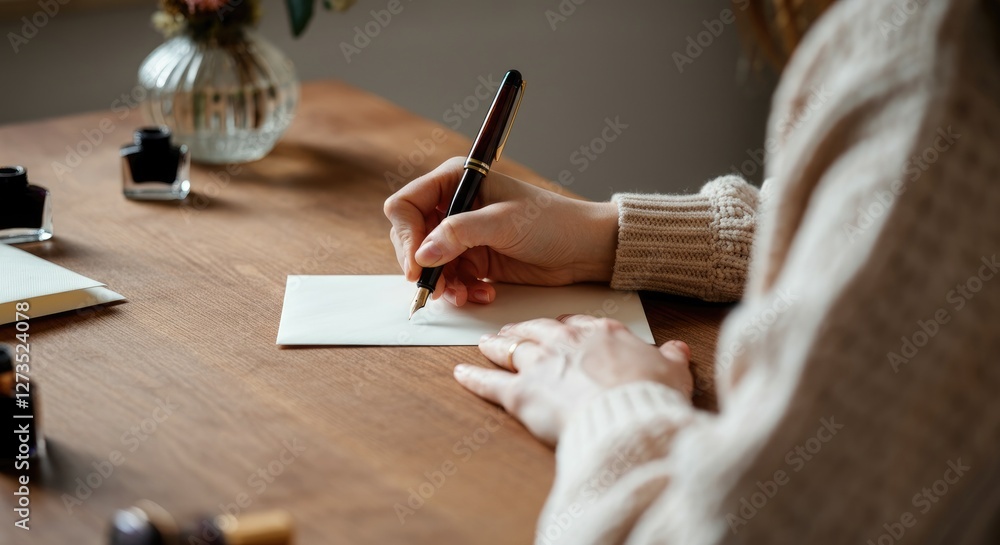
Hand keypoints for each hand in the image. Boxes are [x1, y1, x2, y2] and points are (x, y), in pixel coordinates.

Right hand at [383, 157, 618, 305]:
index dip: (407, 235)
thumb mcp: (504, 223)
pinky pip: (451, 279)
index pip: (408, 205)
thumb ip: (459, 234)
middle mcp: (455, 206)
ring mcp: (463, 235)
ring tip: (464, 295)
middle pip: (413, 238)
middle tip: (436, 288)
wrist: (584, 248)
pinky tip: (483, 293)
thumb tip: (423, 254)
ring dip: (443, 284)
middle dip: (423, 266)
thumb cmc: (552, 222)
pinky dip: (462, 290)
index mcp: (457, 180)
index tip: (417, 264)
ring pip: (430, 264)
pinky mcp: (475, 259)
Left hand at [453, 315, 692, 444]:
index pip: (575, 323)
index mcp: (601, 333)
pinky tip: (460, 373)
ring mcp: (540, 366)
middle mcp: (566, 343)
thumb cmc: (651, 396)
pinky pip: (490, 383)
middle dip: (522, 330)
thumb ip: (671, 357)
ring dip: (496, 345)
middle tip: (511, 331)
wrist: (629, 417)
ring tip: (486, 343)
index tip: (556, 329)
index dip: (562, 327)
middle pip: (537, 331)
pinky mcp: (522, 394)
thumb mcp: (673, 371)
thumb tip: (678, 350)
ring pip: (510, 349)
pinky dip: (473, 378)